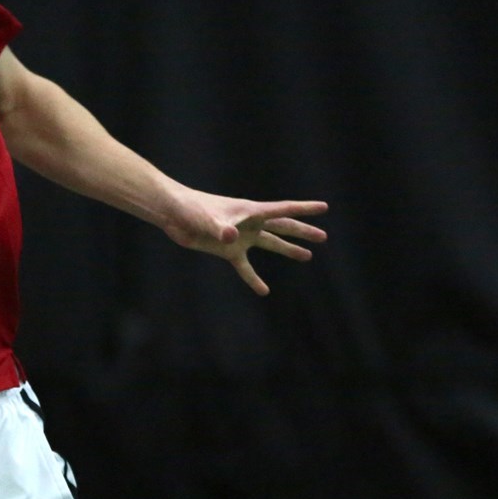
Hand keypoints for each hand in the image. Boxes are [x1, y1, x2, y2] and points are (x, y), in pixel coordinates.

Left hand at [162, 191, 328, 294]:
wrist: (173, 215)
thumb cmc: (191, 209)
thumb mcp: (208, 218)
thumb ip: (221, 227)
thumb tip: (231, 236)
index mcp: (251, 211)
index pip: (283, 210)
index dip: (304, 209)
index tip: (324, 207)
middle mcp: (249, 223)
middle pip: (282, 227)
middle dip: (302, 231)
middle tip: (323, 237)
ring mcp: (239, 237)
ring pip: (269, 244)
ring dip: (287, 250)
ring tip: (308, 256)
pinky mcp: (226, 250)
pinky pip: (244, 267)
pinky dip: (253, 278)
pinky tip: (264, 291)